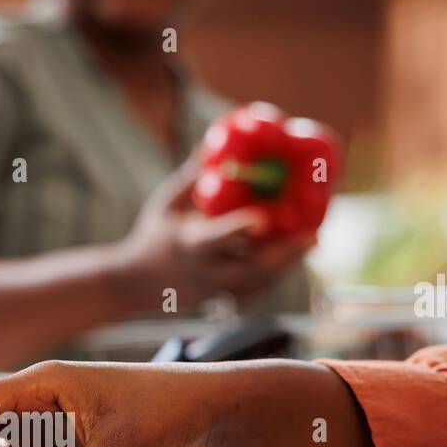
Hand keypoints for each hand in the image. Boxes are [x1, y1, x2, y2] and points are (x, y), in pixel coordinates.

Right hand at [112, 158, 316, 312]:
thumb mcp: (164, 204)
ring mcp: (211, 290)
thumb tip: (211, 146)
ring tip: (309, 243)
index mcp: (186, 244)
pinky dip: (273, 277)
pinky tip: (289, 260)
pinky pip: (252, 292)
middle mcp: (202, 270)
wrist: (132, 285)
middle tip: (313, 236)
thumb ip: (190, 179)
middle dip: (285, 254)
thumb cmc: (149, 237)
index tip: (263, 220)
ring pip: (256, 284)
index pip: (215, 238)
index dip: (239, 230)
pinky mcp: (217, 300)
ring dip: (286, 265)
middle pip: (250, 268)